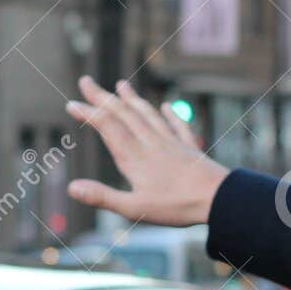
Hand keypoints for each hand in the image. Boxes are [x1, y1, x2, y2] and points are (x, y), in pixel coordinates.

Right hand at [65, 77, 229, 226]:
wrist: (219, 199)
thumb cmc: (177, 207)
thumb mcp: (134, 208)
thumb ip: (103, 197)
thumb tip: (72, 188)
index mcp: (135, 157)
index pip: (108, 128)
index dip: (89, 113)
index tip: (71, 103)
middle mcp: (151, 144)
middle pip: (124, 115)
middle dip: (103, 98)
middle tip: (86, 81)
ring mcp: (172, 144)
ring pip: (149, 116)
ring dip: (132, 100)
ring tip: (122, 85)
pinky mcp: (190, 150)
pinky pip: (178, 127)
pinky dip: (171, 115)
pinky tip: (167, 106)